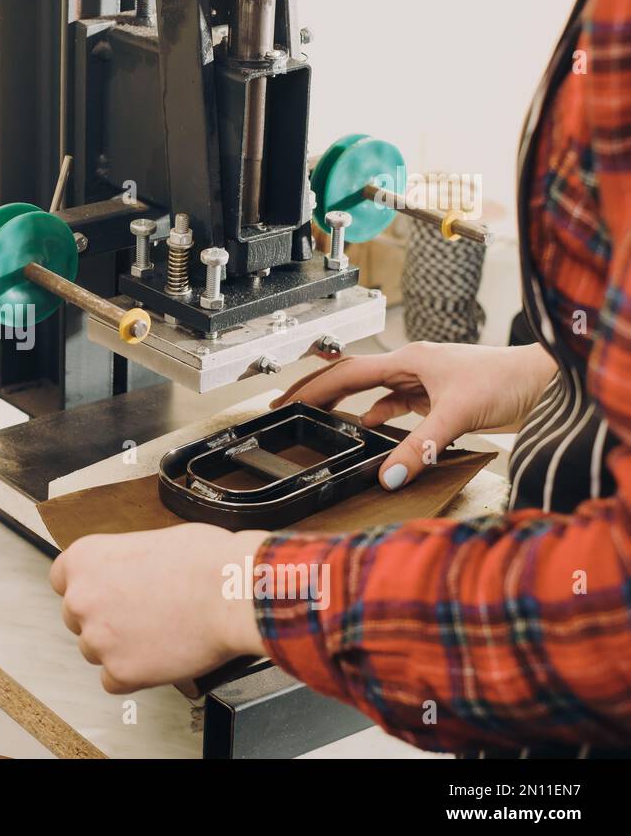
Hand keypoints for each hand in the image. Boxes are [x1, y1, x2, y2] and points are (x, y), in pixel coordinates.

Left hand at [49, 524, 267, 693]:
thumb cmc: (203, 561)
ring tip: (156, 636)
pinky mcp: (120, 672)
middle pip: (77, 618)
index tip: (103, 596)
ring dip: (119, 648)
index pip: (61, 580)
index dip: (87, 588)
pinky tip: (157, 658)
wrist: (231, 593)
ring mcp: (97, 638)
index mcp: (85, 558)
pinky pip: (113, 681)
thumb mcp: (150, 542)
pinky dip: (134, 675)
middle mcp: (81, 598)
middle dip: (104, 620)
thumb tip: (127, 576)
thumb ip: (124, 563)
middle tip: (139, 617)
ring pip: (94, 651)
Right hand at [271, 341, 556, 489]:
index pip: (347, 373)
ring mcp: (425, 381)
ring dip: (346, 404)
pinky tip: (371, 429)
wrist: (548, 383)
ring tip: (321, 418)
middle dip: (319, 391)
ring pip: (373, 391)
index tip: (288, 402)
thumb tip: (388, 475)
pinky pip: (397, 405)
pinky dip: (379, 416)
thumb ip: (420, 447)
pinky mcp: (439, 397)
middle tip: (289, 406)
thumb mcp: (457, 414)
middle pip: (352, 377)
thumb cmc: (510, 380)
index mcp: (409, 360)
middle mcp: (412, 367)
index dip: (314, 388)